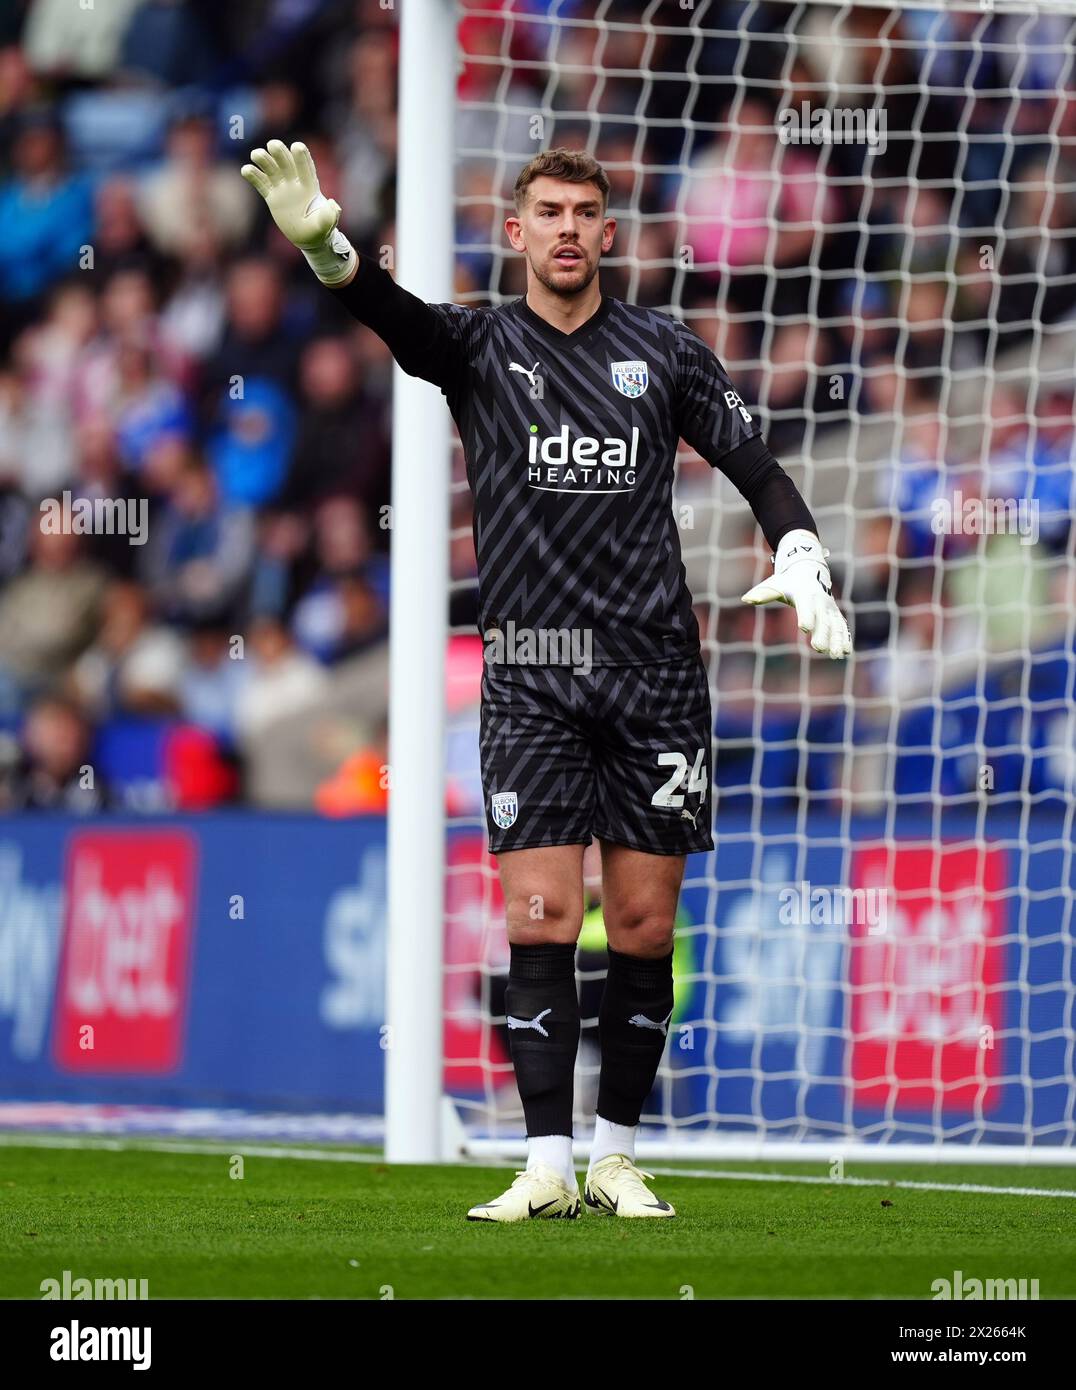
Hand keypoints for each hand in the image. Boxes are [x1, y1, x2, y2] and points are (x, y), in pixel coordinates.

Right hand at [241, 140, 355, 283]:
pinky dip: (254, 176)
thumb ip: (329, 215)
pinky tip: (245, 169)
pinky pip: (262, 184)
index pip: (306, 169)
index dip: (302, 158)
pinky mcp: (272, 197)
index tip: (297, 146)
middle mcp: (295, 184)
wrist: (308, 237)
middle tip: (273, 144)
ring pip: (273, 171)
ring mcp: (283, 189)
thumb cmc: (320, 230)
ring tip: (255, 154)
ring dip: (264, 161)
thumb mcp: (326, 225)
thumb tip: (333, 204)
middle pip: (287, 165)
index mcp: (310, 187)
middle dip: (280, 154)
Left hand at [741, 529, 852, 658]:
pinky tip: (846, 653)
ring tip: (836, 655)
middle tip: (819, 648)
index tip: (804, 627)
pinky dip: (845, 639)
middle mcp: (820, 601)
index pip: (806, 607)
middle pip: (822, 619)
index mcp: (804, 595)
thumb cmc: (787, 581)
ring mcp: (830, 608)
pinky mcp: (835, 614)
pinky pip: (842, 627)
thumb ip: (762, 593)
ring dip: (837, 640)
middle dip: (822, 634)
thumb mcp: (774, 584)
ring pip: (835, 625)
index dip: (806, 616)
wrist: (810, 570)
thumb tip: (746, 599)